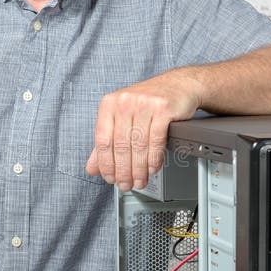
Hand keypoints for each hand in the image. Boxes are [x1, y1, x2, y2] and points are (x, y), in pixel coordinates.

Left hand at [85, 69, 201, 189]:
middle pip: (121, 145)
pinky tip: (152, 168)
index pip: (102, 140)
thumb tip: (92, 167)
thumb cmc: (148, 103)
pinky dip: (154, 159)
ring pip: (138, 145)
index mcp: (110, 104)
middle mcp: (125, 101)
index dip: (106, 164)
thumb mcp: (122, 118)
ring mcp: (144, 103)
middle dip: (123, 171)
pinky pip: (156, 140)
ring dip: (139, 169)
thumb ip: (107, 142)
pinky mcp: (163, 108)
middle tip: (126, 184)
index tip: (110, 178)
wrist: (178, 85)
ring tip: (139, 180)